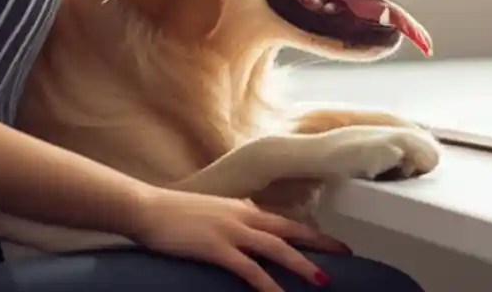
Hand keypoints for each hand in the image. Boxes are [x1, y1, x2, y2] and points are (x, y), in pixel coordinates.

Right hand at [127, 186, 350, 291]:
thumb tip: (250, 228)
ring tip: (322, 279)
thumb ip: (234, 221)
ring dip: (302, 265)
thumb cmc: (175, 213)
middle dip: (320, 243)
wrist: (146, 208)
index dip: (311, 233)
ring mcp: (231, 231)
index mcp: (244, 210)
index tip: (333, 242)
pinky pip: (248, 269)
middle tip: (345, 254)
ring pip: (277, 248)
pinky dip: (266, 284)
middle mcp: (244, 217)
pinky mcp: (216, 247)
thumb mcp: (213, 213)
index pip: (286, 221)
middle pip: (291, 230)